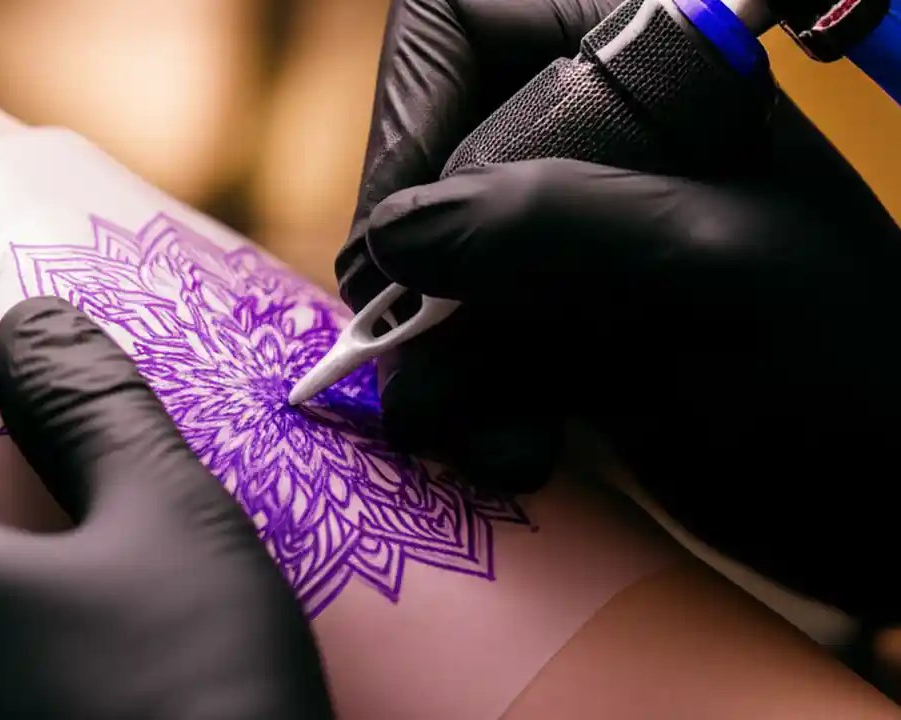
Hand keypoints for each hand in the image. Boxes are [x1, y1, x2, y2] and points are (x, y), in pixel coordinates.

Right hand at [337, 0, 900, 619]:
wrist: (891, 514)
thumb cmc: (852, 375)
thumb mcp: (714, 272)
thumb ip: (549, 223)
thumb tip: (391, 235)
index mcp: (651, 75)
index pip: (467, 25)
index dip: (409, 111)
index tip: (404, 231)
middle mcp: (593, 149)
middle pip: (426, 166)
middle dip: (420, 275)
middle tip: (434, 355)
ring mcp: (568, 246)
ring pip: (426, 271)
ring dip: (435, 363)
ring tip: (495, 431)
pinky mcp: (552, 332)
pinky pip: (453, 349)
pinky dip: (464, 407)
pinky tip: (519, 450)